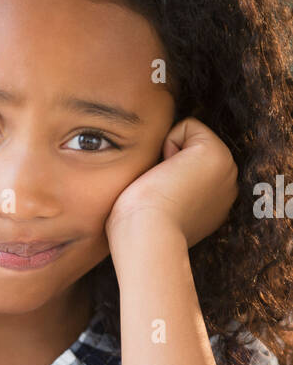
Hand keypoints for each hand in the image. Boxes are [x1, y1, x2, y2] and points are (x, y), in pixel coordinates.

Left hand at [105, 117, 238, 250]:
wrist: (146, 239)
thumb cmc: (137, 231)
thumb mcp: (160, 210)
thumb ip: (168, 192)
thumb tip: (154, 175)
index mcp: (214, 201)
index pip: (186, 165)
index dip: (164, 172)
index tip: (161, 201)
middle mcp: (227, 185)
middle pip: (189, 147)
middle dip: (168, 162)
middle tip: (162, 193)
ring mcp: (227, 170)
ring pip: (188, 137)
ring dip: (167, 156)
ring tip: (165, 186)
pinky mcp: (217, 154)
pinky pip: (188, 125)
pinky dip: (168, 143)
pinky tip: (167, 174)